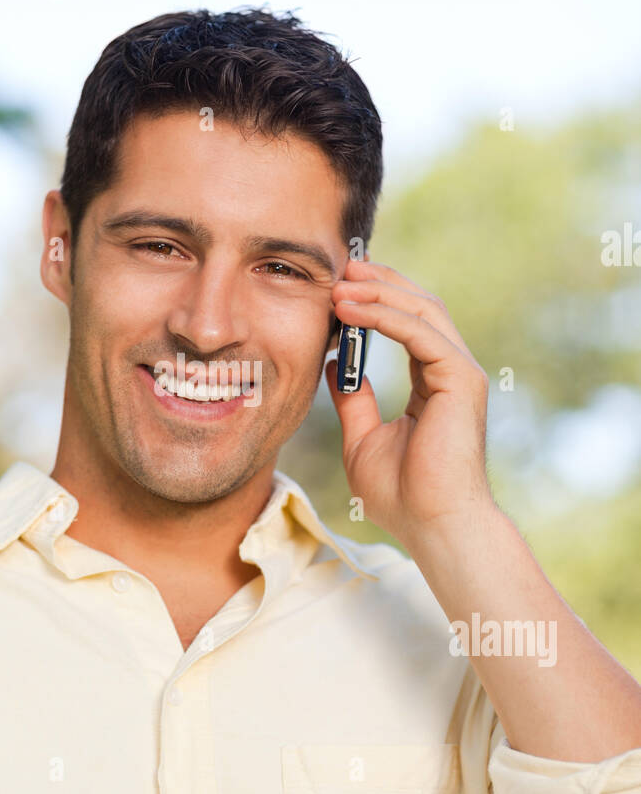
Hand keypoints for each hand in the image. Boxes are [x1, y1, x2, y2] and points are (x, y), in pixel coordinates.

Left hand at [326, 258, 496, 549]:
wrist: (432, 525)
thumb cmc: (402, 495)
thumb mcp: (361, 438)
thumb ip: (352, 400)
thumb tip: (333, 366)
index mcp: (432, 382)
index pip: (408, 324)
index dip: (375, 301)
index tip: (337, 289)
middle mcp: (451, 371)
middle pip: (419, 306)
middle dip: (379, 282)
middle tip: (340, 267)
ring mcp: (460, 372)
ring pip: (422, 310)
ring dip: (378, 292)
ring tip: (339, 283)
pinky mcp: (461, 379)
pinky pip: (420, 332)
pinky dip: (384, 316)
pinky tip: (350, 310)